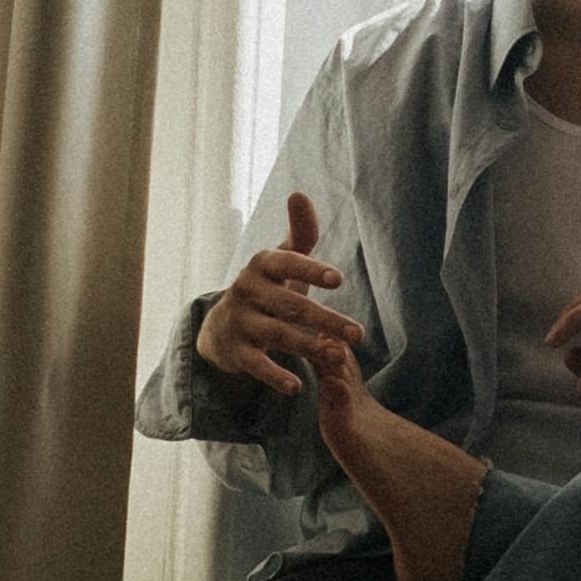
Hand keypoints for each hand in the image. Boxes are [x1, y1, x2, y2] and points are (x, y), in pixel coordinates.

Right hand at [196, 190, 356, 413]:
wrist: (222, 326)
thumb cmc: (267, 287)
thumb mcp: (281, 260)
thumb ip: (299, 233)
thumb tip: (299, 193)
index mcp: (261, 265)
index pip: (286, 263)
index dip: (310, 270)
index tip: (337, 279)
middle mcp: (246, 290)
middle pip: (291, 306)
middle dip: (325, 320)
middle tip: (358, 333)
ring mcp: (240, 322)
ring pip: (279, 336)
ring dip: (310, 347)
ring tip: (340, 357)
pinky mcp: (235, 352)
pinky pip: (257, 365)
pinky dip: (276, 376)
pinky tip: (298, 387)